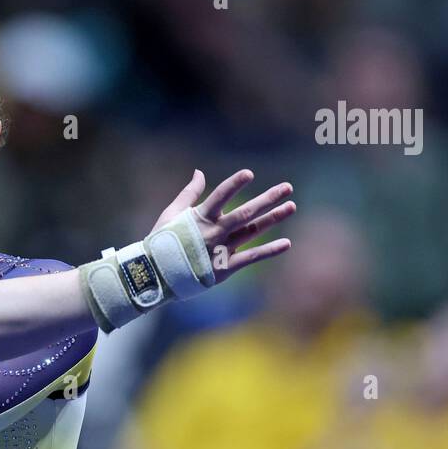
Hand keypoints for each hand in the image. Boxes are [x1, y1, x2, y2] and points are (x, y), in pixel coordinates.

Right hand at [152, 169, 295, 282]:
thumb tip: (199, 172)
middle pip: (245, 213)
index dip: (234, 185)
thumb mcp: (171, 214)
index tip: (249, 173)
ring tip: (292, 206)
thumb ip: (189, 193)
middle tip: (287, 187)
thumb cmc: (162, 242)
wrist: (155, 276)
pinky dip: (269, 251)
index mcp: (199, 217)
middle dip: (268, 199)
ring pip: (252, 232)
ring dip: (273, 219)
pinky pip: (251, 257)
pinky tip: (286, 243)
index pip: (219, 196)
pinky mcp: (224, 268)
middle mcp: (213, 232)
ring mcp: (220, 250)